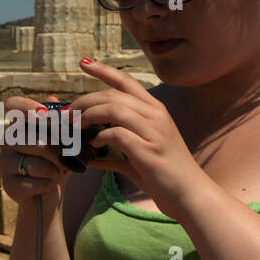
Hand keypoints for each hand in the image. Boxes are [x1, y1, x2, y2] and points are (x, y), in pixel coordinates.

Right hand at [0, 93, 72, 210]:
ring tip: (56, 173)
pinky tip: (47, 185)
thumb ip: (57, 122)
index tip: (44, 113)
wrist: (48, 194)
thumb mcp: (60, 143)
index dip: (26, 105)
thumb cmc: (54, 164)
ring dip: (54, 171)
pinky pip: (35, 182)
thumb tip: (52, 98)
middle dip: (57, 153)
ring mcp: (4, 164)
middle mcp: (6, 142)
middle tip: (66, 160)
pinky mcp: (8, 184)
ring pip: (37, 164)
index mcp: (18, 127)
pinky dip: (48, 185)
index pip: (12, 105)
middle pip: (35, 141)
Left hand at [71, 57, 203, 222]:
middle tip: (68, 114)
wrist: (191, 195)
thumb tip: (91, 156)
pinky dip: (101, 137)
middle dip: (85, 101)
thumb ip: (116, 154)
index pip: (126, 81)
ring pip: (114, 109)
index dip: (103, 70)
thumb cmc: (165, 176)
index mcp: (155, 111)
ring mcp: (154, 132)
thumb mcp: (140, 158)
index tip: (83, 63)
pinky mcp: (149, 150)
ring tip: (76, 127)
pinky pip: (118, 134)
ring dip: (89, 116)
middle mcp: (156, 116)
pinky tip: (94, 145)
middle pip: (113, 95)